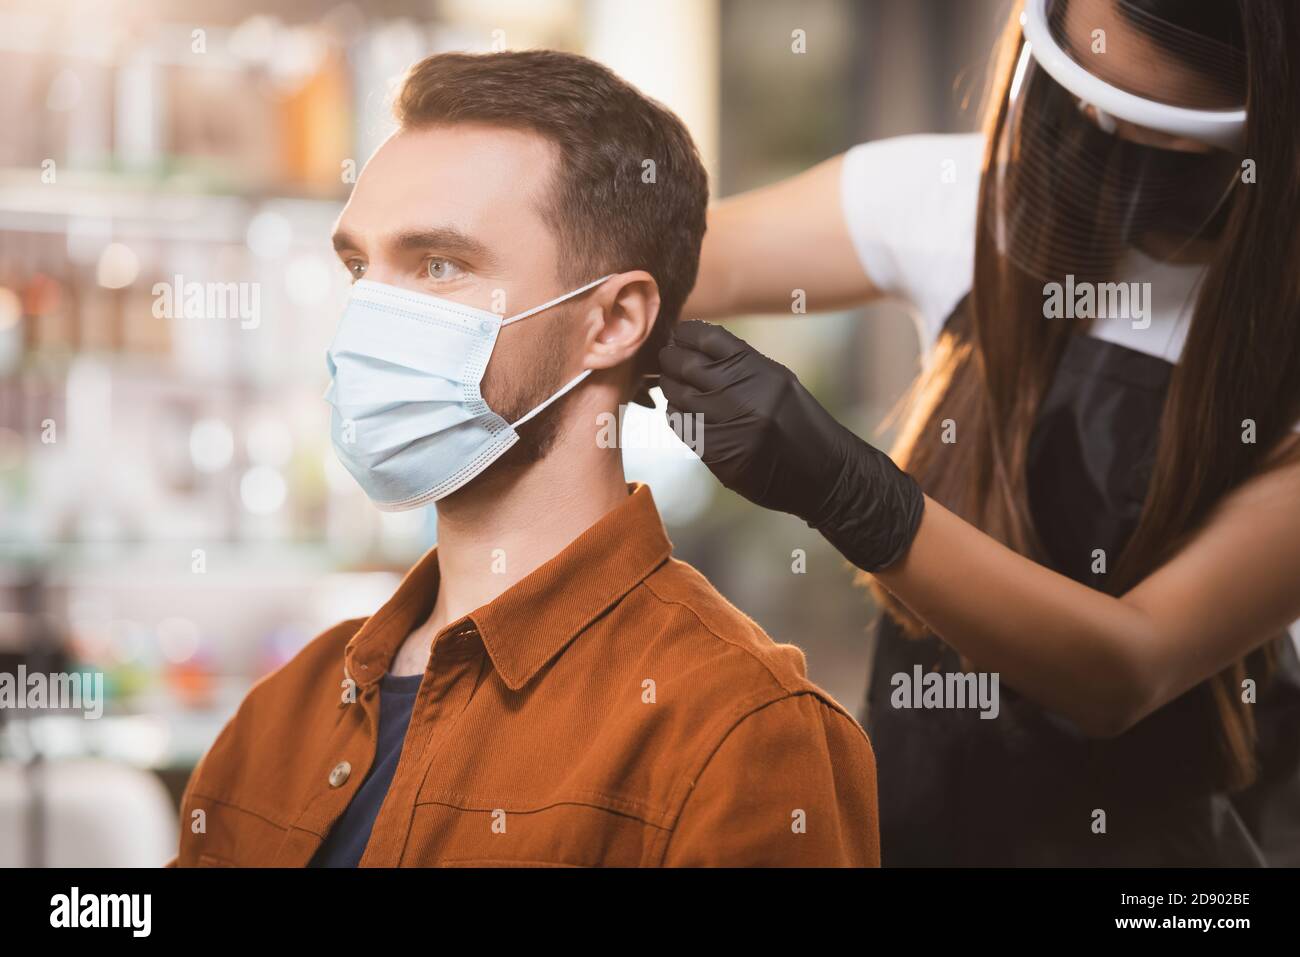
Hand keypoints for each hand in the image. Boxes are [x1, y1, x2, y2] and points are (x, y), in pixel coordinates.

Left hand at [658, 320, 924, 571]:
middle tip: (665, 358)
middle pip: (686, 365)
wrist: (824, 473)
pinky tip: (682, 412)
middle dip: (670, 359)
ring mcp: (729, 425)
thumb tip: (694, 348)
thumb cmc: (800, 423)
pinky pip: (683, 428)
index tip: (678, 335)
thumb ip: (740, 365)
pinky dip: (677, 416)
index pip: (709, 338)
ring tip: (670, 384)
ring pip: (678, 397)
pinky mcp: (719, 454)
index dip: (686, 333)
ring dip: (669, 388)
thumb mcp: (777, 382)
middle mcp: (743, 394)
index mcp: (759, 369)